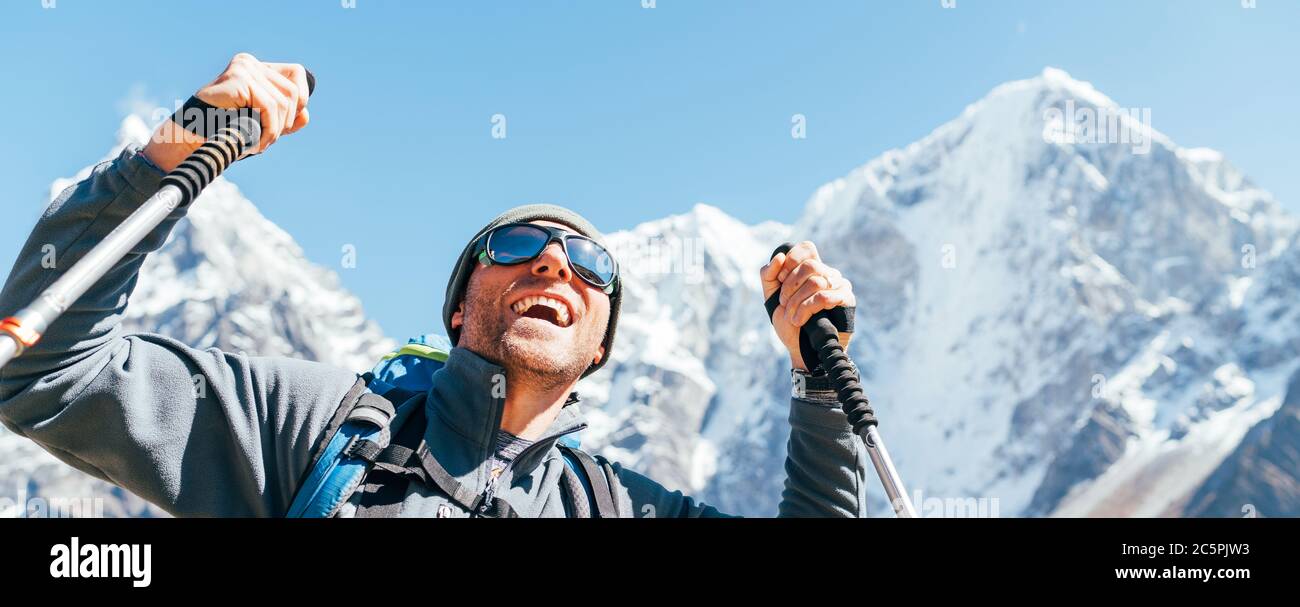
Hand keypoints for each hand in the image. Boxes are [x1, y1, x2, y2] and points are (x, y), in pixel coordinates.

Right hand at [144, 53, 311, 170]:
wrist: (191, 140)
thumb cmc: (223, 131)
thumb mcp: (262, 125)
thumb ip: (285, 119)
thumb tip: (305, 114)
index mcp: (256, 68)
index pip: (297, 74)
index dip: (300, 99)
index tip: (285, 123)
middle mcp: (249, 62)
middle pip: (293, 92)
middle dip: (285, 122)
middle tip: (266, 139)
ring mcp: (242, 68)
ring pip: (283, 102)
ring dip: (274, 130)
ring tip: (257, 143)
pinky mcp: (237, 79)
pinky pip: (269, 108)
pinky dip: (267, 131)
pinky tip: (253, 144)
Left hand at [759, 241, 854, 371]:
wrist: (801, 349)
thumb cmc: (790, 323)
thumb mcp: (772, 298)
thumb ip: (769, 276)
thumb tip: (779, 257)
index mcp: (813, 269)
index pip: (807, 248)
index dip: (792, 259)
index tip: (781, 278)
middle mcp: (829, 274)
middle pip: (810, 266)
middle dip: (790, 285)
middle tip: (783, 302)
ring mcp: (840, 286)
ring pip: (815, 282)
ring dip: (796, 302)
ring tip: (791, 317)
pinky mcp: (847, 300)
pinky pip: (824, 297)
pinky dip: (806, 309)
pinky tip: (800, 320)